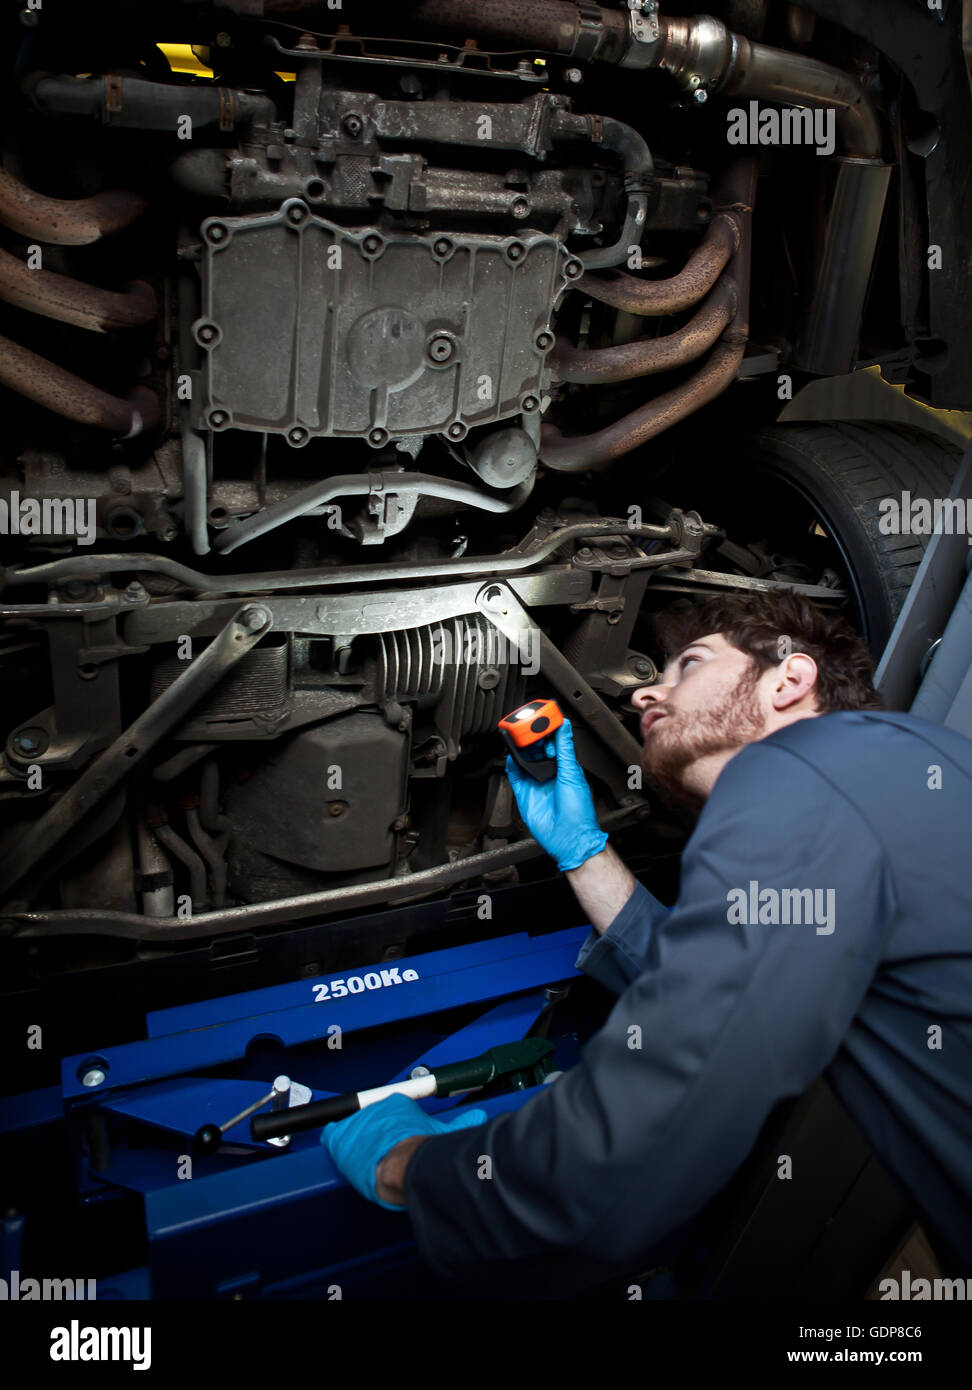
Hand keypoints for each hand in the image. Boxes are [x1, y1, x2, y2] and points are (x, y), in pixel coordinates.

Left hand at [320, 1092, 486, 1210]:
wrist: (401, 1167)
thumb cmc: (421, 1153)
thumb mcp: (444, 1134)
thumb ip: (460, 1123)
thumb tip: (478, 1118)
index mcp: (398, 1103)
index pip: (390, 1110)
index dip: (391, 1126)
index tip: (395, 1137)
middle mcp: (375, 1108)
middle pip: (371, 1120)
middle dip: (375, 1135)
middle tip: (382, 1151)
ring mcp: (356, 1122)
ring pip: (353, 1129)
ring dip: (358, 1142)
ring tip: (367, 1157)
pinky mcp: (340, 1137)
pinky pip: (333, 1135)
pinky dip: (337, 1142)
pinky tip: (344, 1152)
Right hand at [505, 718, 608, 872]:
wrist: (569, 837)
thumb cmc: (579, 812)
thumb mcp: (572, 773)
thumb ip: (565, 749)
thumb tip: (565, 726)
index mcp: (565, 767)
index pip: (554, 743)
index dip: (548, 730)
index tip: (544, 716)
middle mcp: (550, 773)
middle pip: (537, 749)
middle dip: (532, 737)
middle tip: (528, 726)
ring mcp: (536, 783)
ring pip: (524, 760)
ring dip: (521, 749)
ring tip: (518, 737)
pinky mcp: (524, 794)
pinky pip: (514, 776)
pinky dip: (511, 765)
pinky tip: (511, 756)